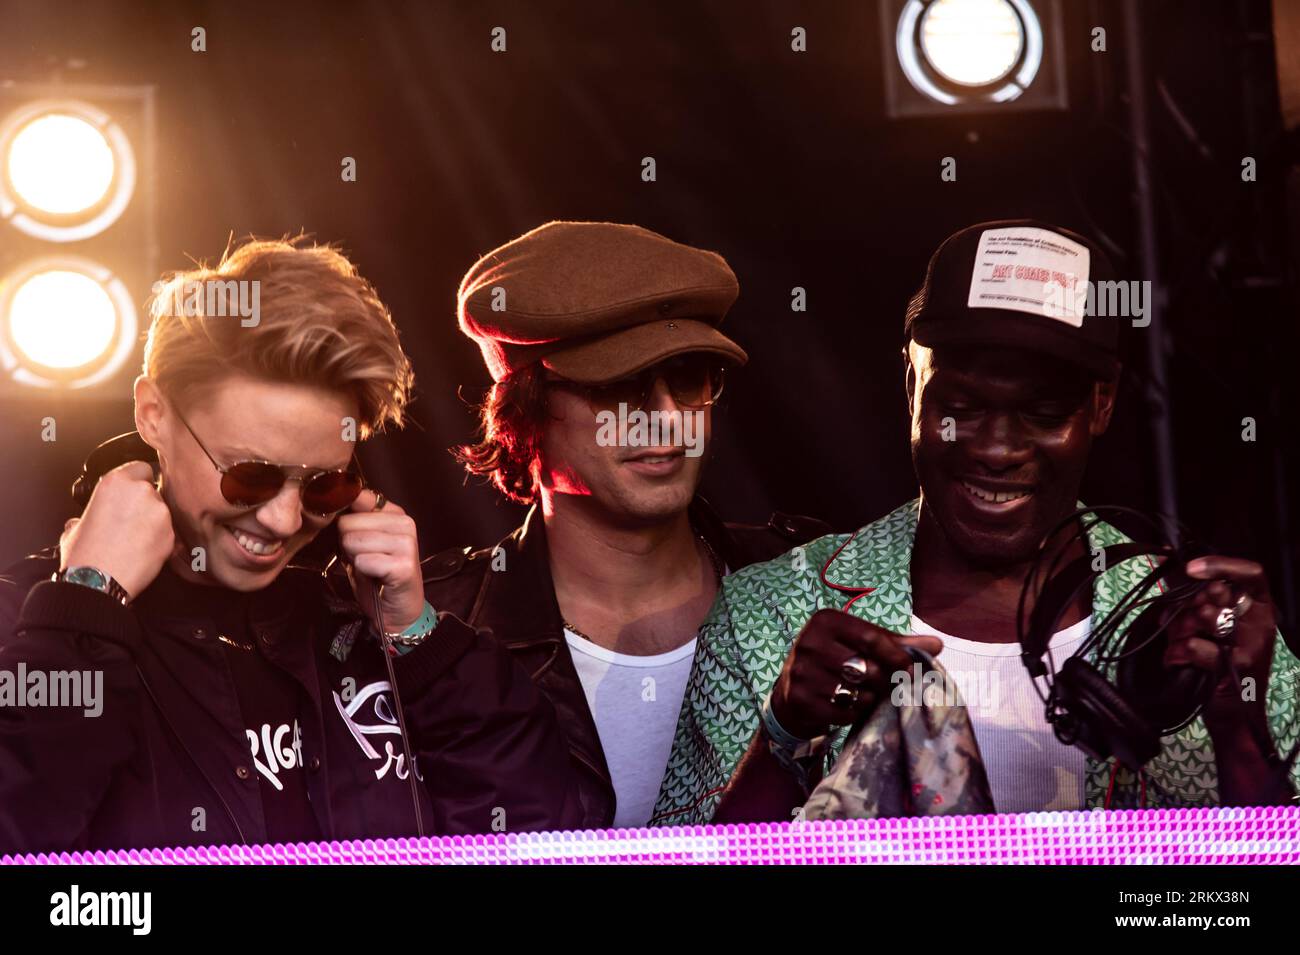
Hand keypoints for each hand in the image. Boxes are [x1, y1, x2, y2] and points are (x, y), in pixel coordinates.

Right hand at [59, 460, 173, 600]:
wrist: (97, 581)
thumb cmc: (84, 554)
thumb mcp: (74, 526)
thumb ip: (83, 516)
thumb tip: (79, 522)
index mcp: (115, 482)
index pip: (141, 468)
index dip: (137, 481)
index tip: (131, 495)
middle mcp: (141, 492)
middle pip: (153, 491)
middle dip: (145, 505)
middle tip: (130, 523)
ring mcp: (160, 512)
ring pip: (162, 512)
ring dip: (154, 522)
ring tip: (135, 541)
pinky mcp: (171, 534)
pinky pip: (169, 532)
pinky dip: (161, 539)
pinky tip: (144, 551)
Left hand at [337, 490, 424, 634]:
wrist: (396, 611)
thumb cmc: (376, 575)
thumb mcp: (361, 543)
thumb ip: (351, 521)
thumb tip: (330, 502)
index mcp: (395, 513)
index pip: (356, 498)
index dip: (343, 517)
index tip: (348, 535)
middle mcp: (405, 523)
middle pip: (347, 523)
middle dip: (347, 544)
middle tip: (365, 559)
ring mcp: (406, 543)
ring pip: (352, 541)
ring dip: (354, 559)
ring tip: (370, 568)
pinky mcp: (403, 565)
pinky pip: (362, 561)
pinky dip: (362, 572)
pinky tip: (376, 577)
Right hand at [771, 608, 942, 739]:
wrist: (791, 691)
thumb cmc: (835, 661)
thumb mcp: (859, 644)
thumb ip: (897, 644)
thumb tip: (937, 644)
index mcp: (826, 620)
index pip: (872, 638)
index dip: (897, 656)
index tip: (912, 670)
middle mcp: (810, 642)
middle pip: (867, 667)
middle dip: (885, 681)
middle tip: (890, 686)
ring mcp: (803, 672)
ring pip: (858, 693)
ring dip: (870, 698)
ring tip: (865, 694)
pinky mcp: (801, 699)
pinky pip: (845, 712)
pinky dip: (854, 713)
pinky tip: (848, 706)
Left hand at [1166, 556, 1277, 734]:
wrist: (1234, 714)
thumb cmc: (1218, 664)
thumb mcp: (1210, 626)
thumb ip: (1195, 598)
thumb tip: (1166, 564)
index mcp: (1260, 609)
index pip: (1252, 573)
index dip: (1221, 565)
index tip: (1191, 569)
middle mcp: (1261, 623)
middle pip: (1216, 591)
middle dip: (1187, 606)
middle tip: (1182, 627)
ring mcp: (1251, 645)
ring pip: (1203, 615)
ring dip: (1179, 630)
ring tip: (1181, 646)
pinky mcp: (1235, 667)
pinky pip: (1194, 645)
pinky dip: (1176, 653)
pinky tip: (1178, 662)